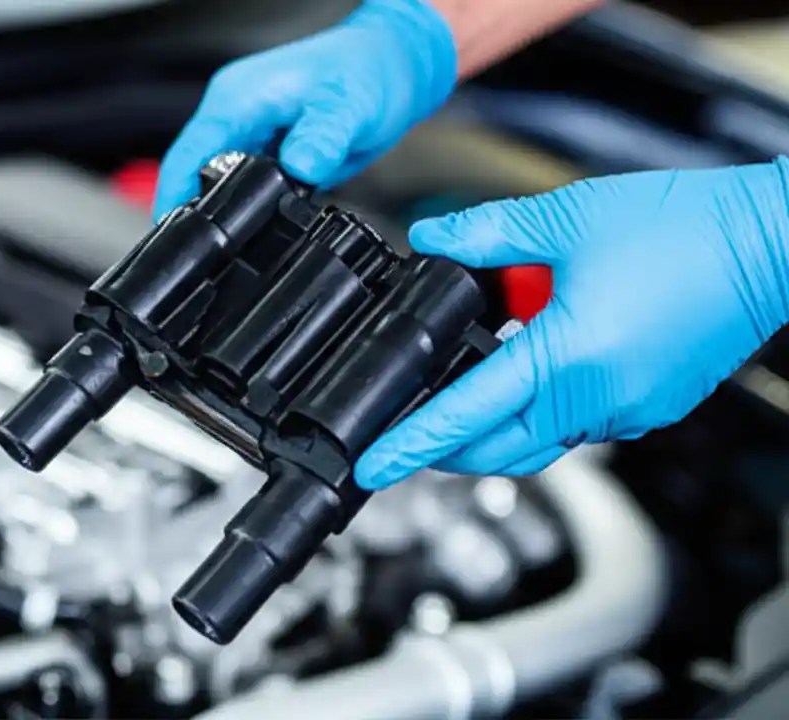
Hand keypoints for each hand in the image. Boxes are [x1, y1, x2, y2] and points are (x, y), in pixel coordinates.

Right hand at [151, 0, 456, 219]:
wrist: (394, 65)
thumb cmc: (369, 72)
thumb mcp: (349, 107)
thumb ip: (322, 138)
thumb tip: (299, 168)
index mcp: (238, 100)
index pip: (188, 154)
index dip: (172, 197)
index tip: (171, 236)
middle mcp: (235, 114)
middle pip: (194, 172)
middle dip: (194, 212)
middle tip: (205, 255)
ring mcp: (249, 132)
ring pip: (218, 181)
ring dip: (224, 209)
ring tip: (231, 245)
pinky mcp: (267, 147)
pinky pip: (245, 181)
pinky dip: (249, 203)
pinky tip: (259, 224)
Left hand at [355, 159, 788, 487]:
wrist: (774, 239)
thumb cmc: (684, 227)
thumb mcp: (567, 219)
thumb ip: (487, 235)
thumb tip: (431, 239)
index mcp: (567, 358)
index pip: (467, 414)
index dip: (413, 443)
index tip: (373, 464)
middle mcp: (598, 399)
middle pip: (499, 450)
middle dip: (446, 450)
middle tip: (405, 438)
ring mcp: (629, 409)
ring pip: (540, 443)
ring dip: (495, 432)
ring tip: (456, 403)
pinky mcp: (652, 405)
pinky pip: (581, 426)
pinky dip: (542, 412)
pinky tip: (527, 376)